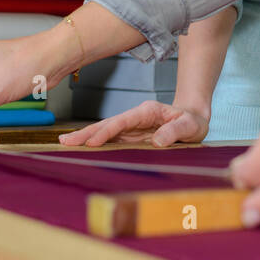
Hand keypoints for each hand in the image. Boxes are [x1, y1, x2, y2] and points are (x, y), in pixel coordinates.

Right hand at [59, 101, 209, 146]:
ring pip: (106, 131)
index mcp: (147, 111)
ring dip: (86, 138)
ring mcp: (131, 127)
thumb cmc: (192, 121)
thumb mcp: (190, 126)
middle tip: (65, 141)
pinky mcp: (131, 136)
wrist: (193, 119)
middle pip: (108, 124)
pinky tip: (83, 148)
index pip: (123, 121)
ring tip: (65, 143)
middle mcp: (135, 117)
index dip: (107, 131)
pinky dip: (96, 144)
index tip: (93, 142)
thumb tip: (157, 142)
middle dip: (87, 133)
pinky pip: (111, 140)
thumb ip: (175, 131)